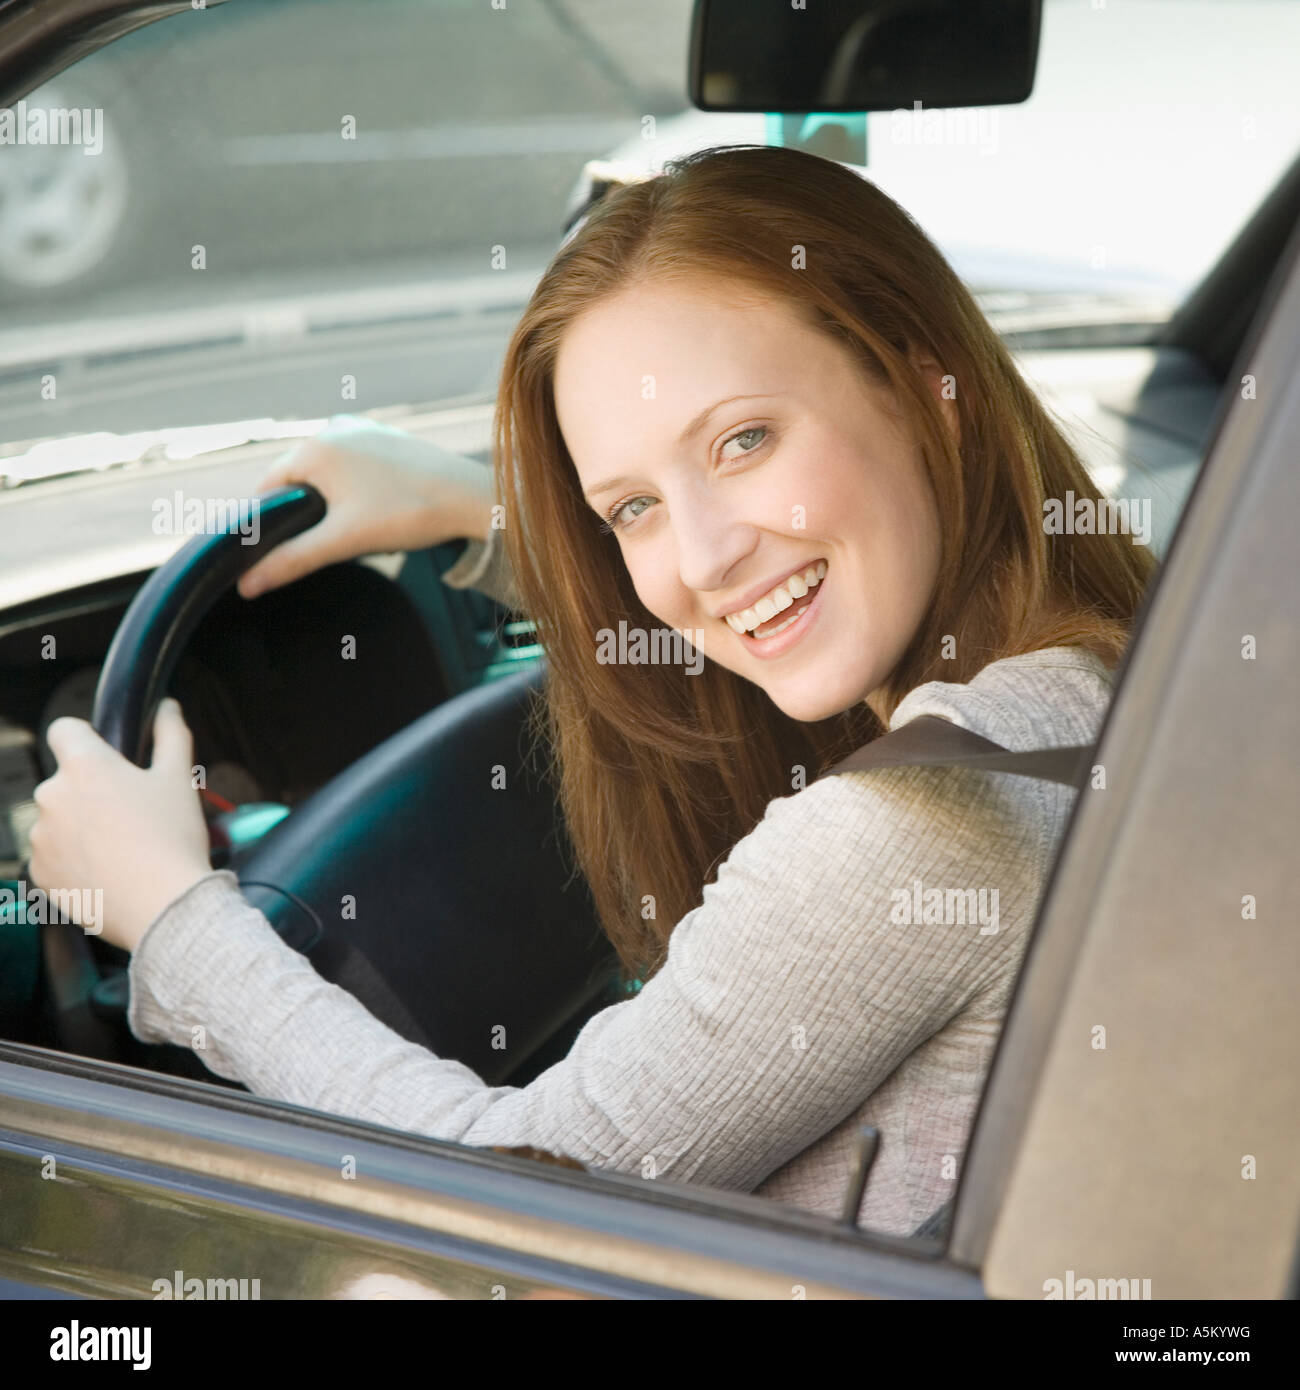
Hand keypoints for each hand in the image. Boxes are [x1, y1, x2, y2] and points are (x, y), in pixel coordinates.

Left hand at [28, 699, 213, 952]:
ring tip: (122, 847)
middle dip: (91, 790)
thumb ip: (170, 734)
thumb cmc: (172, 839)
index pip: (65, 729)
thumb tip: (167, 707)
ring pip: (59, 819)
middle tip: (131, 811)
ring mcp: (41, 837)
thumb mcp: (179, 778)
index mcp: (83, 766)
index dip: (87, 736)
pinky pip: (53, 856)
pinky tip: (108, 870)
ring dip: (81, 826)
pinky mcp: (40, 873)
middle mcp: (51, 796)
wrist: (164, 906)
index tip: (108, 756)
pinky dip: (74, 860)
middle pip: (66, 780)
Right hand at [237, 418, 495, 598]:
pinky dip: (351, 484)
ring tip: (346, 528)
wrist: (471, 498)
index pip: (268, 486)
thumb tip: (246, 584)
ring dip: (327, 497)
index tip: (271, 548)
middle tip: (314, 544)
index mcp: (314, 449)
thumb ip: (292, 559)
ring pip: (327, 469)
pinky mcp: (387, 437)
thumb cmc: (408, 514)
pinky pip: (354, 462)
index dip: (265, 520)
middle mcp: (333, 429)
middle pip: (297, 476)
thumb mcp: (343, 541)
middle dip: (299, 508)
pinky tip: (370, 508)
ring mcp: (362, 429)